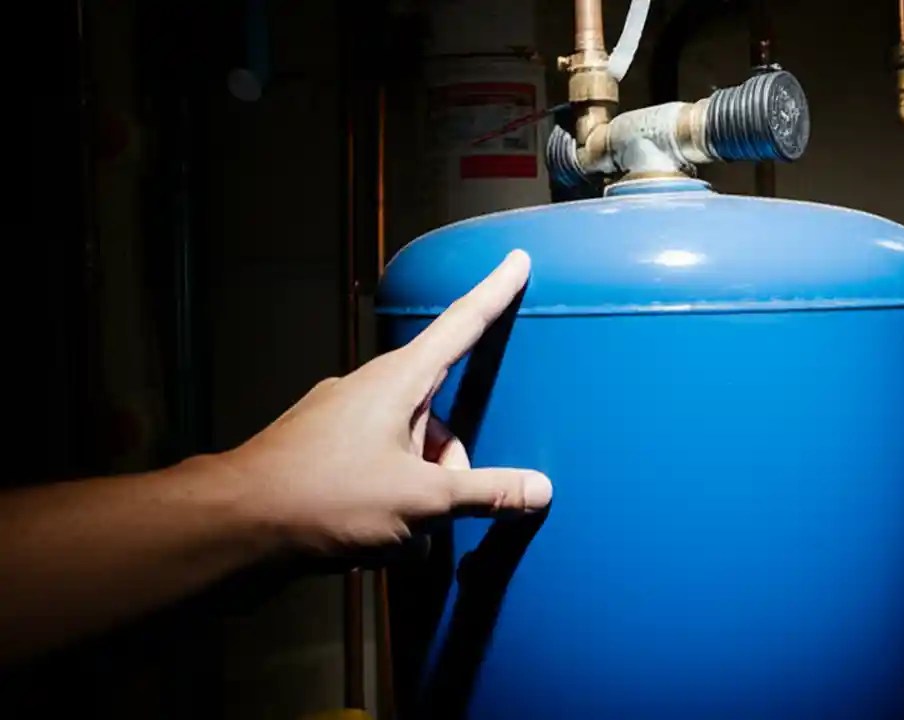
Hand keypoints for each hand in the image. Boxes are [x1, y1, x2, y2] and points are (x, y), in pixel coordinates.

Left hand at [216, 250, 550, 554]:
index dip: (494, 293)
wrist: (233, 526)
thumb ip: (483, 493)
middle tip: (434, 514)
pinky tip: (370, 543)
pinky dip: (385, 507)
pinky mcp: (320, 455)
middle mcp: (369, 392)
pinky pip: (375, 476)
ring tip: (393, 536)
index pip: (461, 326)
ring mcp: (341, 423)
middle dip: (450, 471)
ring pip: (408, 455)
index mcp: (398, 383)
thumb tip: (539, 488)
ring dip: (415, 498)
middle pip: (439, 421)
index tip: (515, 260)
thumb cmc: (323, 498)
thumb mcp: (419, 500)